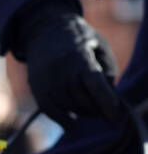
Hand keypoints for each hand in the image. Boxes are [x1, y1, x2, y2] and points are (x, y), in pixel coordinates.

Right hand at [14, 0, 123, 124]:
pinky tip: (72, 124)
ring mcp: (46, 79)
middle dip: (97, 110)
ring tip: (90, 110)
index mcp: (79, 57)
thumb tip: (109, 97)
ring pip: (68, 107)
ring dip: (82, 113)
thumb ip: (108, 70)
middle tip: (106, 111)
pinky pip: (49, 110)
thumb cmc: (80, 39)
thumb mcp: (100, 46)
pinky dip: (62, 121)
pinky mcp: (36, 87)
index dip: (107, 103)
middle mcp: (60, 69)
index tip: (116, 117)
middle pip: (82, 99)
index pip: (94, 85)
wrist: (45, 30)